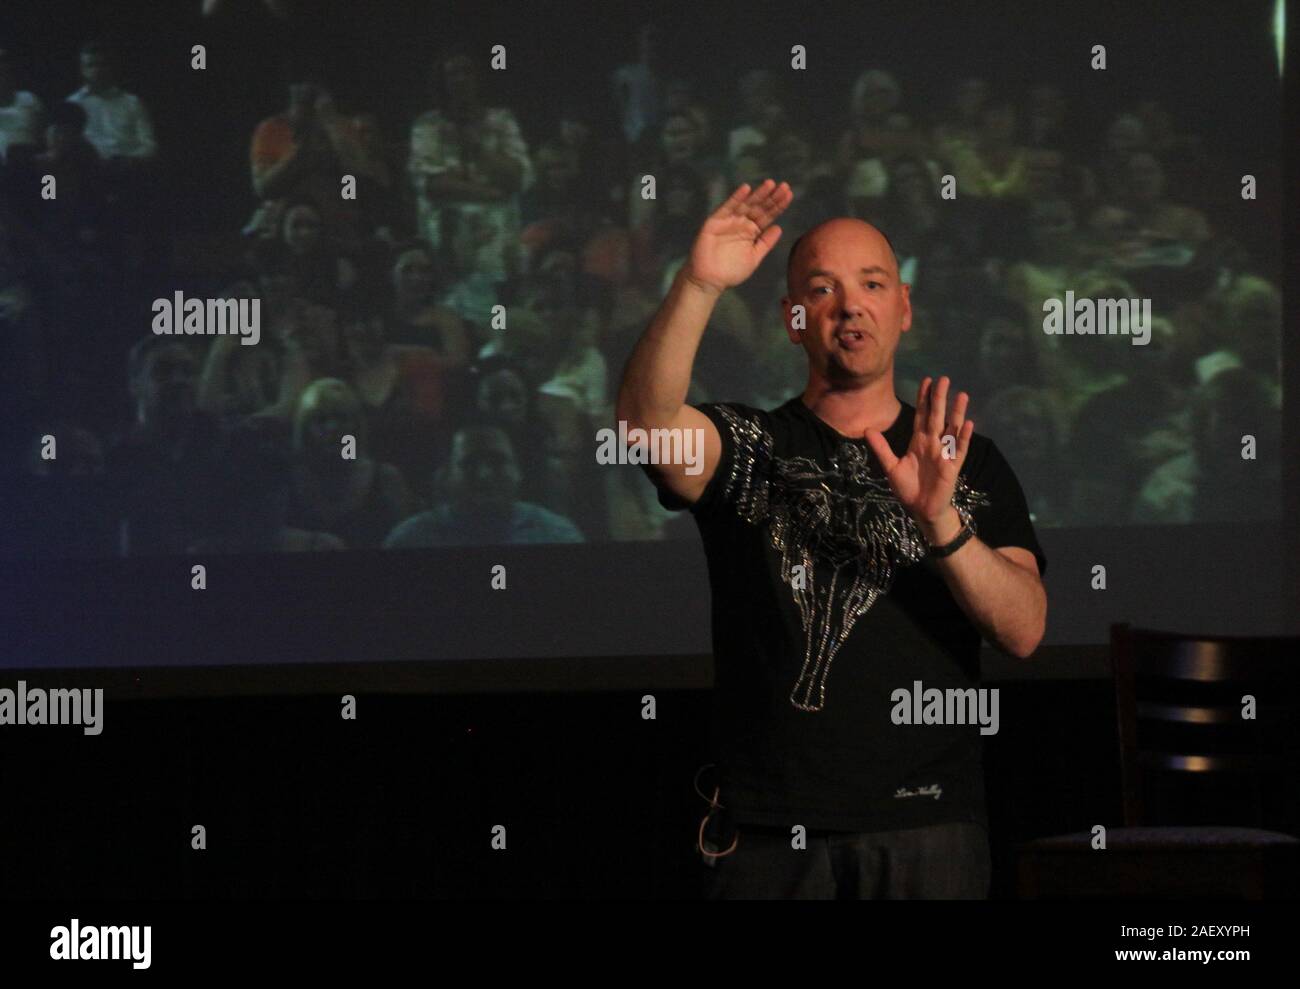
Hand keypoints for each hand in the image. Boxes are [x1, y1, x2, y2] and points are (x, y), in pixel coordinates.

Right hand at [681, 179, 791, 295]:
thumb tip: (779, 227)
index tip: (789, 194)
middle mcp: (742, 223)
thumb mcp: (754, 257)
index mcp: (752, 231)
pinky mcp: (716, 221)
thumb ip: (766, 243)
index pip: (767, 215)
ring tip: (770, 184)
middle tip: (784, 186)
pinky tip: (746, 189)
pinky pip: (727, 207)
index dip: (778, 205)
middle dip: (771, 197)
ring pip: (746, 205)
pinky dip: (736, 198)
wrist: (709, 281)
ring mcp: (729, 220)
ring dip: (758, 194)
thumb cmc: (731, 272)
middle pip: (759, 207)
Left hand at [864, 376, 972, 536]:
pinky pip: (959, 449)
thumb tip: (867, 429)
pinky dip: (963, 437)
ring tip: (962, 395)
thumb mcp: (891, 467)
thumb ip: (881, 448)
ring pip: (952, 428)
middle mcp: (933, 443)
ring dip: (957, 412)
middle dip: (940, 398)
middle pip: (937, 416)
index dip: (924, 399)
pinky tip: (968, 423)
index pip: (922, 415)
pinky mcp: (952, 466)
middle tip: (944, 379)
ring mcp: (944, 453)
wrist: (921, 509)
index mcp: (918, 441)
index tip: (927, 381)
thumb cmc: (908, 488)